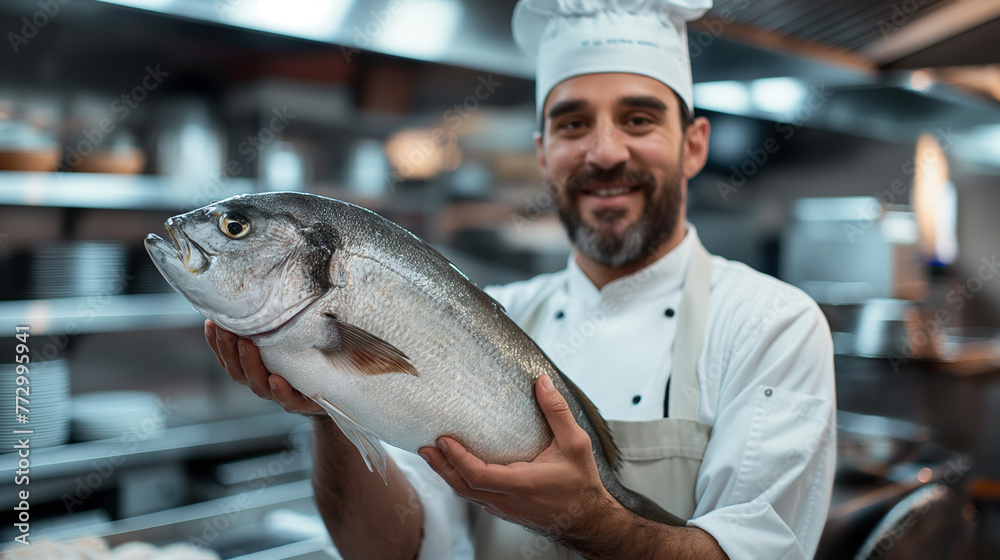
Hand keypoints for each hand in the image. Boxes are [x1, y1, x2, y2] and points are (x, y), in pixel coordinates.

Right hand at [204, 320, 323, 416]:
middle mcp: (262, 381)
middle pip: (237, 371)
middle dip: (228, 350)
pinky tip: (276, 379)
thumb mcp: (289, 336)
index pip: (228, 357)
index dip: (216, 343)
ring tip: (246, 345)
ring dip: (249, 365)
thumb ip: (273, 324)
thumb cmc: (307, 358)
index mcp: (253, 367)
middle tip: (225, 331)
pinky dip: (280, 391)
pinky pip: (288, 400)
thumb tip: (258, 291)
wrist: (333, 388)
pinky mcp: (300, 403)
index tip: (211, 323)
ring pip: (258, 385)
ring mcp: (279, 393)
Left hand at [419, 374, 618, 539]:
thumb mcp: (575, 444)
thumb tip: (542, 383)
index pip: (478, 475)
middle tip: (424, 447)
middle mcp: (508, 501)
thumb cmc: (581, 485)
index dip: (457, 458)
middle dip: (441, 466)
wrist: (587, 520)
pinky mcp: (505, 511)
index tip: (443, 440)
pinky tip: (455, 469)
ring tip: (432, 454)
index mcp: (522, 484)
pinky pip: (476, 497)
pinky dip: (461, 482)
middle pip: (463, 487)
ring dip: (447, 474)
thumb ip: (557, 413)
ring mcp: (504, 509)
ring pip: (467, 494)